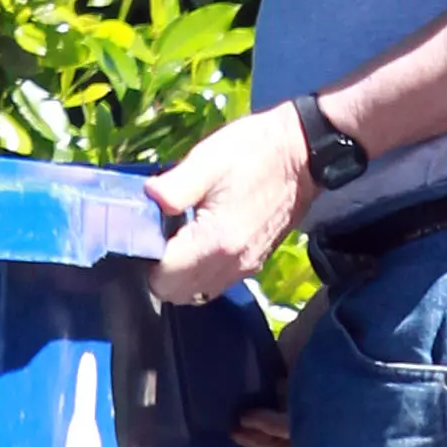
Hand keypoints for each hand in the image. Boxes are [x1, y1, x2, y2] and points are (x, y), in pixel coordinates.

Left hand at [147, 104, 311, 304]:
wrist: (303, 155)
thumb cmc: (254, 152)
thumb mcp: (208, 160)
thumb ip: (173, 187)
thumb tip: (147, 200)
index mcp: (214, 242)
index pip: (162, 277)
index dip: (144, 259)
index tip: (142, 234)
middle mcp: (230, 264)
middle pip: (176, 294)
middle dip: (158, 273)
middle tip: (155, 238)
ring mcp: (245, 267)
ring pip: (196, 294)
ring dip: (178, 276)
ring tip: (174, 242)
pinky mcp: (255, 263)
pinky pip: (215, 284)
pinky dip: (199, 275)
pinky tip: (196, 244)